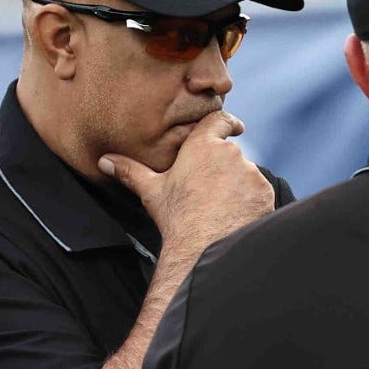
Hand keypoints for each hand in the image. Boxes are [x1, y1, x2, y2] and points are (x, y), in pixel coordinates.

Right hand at [99, 111, 271, 249]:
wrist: (203, 248)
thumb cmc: (175, 218)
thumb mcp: (151, 191)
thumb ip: (130, 171)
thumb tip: (104, 160)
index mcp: (202, 146)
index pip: (218, 120)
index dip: (226, 122)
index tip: (234, 126)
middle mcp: (230, 154)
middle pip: (230, 154)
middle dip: (224, 168)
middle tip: (212, 189)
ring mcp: (250, 173)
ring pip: (246, 174)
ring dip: (238, 186)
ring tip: (222, 207)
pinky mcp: (264, 192)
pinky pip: (259, 192)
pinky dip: (251, 201)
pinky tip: (236, 215)